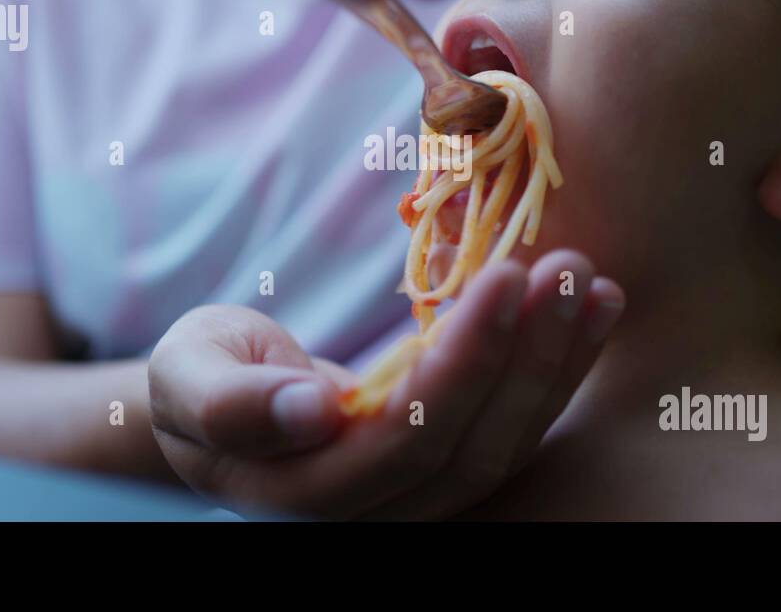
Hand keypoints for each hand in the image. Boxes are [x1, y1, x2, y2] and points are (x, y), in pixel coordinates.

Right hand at [148, 249, 624, 518]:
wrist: (226, 406)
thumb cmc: (202, 376)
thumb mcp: (188, 373)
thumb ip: (230, 401)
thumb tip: (309, 414)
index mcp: (302, 493)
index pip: (404, 438)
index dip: (463, 364)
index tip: (504, 276)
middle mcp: (373, 513)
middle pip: (472, 451)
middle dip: (527, 357)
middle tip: (567, 266)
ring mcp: (417, 499)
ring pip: (506, 449)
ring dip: (557, 365)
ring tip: (592, 284)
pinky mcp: (448, 467)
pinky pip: (512, 431)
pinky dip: (556, 371)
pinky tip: (590, 311)